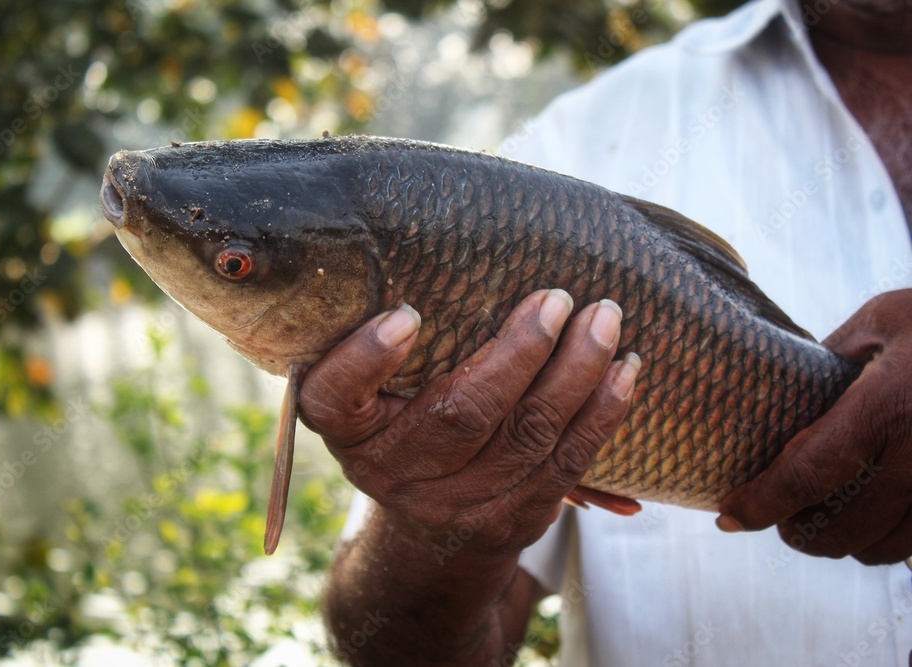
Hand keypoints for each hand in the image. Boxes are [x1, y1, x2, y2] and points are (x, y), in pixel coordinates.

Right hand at [299, 290, 639, 559]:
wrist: (430, 530)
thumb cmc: (403, 423)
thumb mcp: (374, 393)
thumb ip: (388, 349)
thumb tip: (422, 257)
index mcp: (350, 430)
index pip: (335, 399)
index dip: (367, 359)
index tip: (405, 316)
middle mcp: (393, 472)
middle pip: (459, 415)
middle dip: (519, 352)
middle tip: (556, 299)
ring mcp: (456, 504)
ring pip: (526, 436)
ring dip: (576, 372)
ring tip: (604, 319)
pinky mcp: (513, 518)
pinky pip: (566, 464)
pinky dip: (602, 412)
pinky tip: (624, 371)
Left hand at [718, 289, 911, 564]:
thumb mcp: (882, 320)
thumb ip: (829, 357)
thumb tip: (785, 391)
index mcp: (887, 405)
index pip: (809, 473)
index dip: (762, 503)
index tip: (730, 516)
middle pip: (841, 526)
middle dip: (796, 530)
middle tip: (776, 515)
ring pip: (883, 548)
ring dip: (842, 542)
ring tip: (820, 517)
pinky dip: (887, 542)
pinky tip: (871, 517)